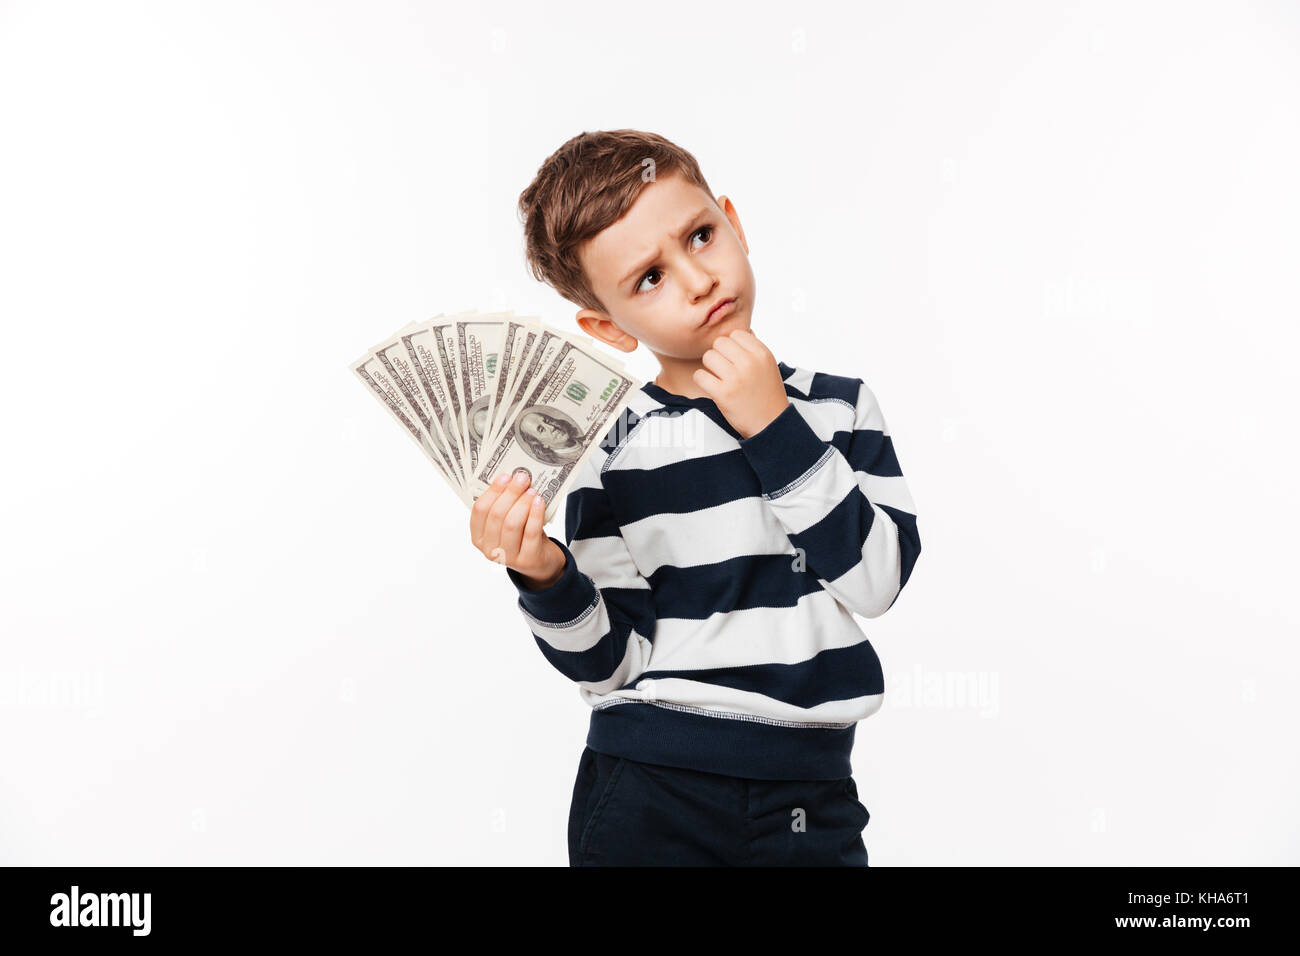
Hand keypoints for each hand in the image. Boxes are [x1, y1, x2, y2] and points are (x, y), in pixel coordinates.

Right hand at [469, 471, 565, 588]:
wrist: (541, 562)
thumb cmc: (522, 537)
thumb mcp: (507, 523)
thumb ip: (505, 505)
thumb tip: (512, 479)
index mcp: (478, 537)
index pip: (480, 511)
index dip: (492, 491)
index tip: (505, 476)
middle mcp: (489, 549)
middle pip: (496, 515)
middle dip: (510, 493)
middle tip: (522, 478)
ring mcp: (507, 557)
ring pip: (512, 524)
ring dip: (522, 503)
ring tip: (531, 490)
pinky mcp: (527, 559)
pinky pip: (530, 532)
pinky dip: (535, 514)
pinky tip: (539, 502)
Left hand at [693, 329, 789, 439]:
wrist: (771, 424)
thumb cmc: (767, 394)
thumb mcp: (769, 366)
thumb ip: (755, 348)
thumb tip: (743, 331)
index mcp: (761, 353)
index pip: (736, 334)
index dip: (732, 346)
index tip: (734, 358)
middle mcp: (749, 362)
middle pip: (719, 343)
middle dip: (719, 355)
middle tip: (724, 369)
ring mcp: (735, 378)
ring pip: (708, 357)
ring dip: (709, 367)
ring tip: (719, 378)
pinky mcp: (723, 393)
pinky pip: (700, 376)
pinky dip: (702, 381)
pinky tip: (711, 386)